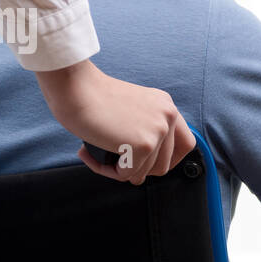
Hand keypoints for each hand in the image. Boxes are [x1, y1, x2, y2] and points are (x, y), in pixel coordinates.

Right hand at [35, 60, 194, 184]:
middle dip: (138, 170)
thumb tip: (145, 162)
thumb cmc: (90, 97)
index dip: (168, 161)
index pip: (186, 144)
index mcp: (166, 106)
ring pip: (144, 173)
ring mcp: (159, 130)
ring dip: (118, 170)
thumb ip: (144, 128)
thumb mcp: (132, 108)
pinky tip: (88, 154)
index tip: (148, 165)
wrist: (74, 87)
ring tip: (95, 153)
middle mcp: (168, 116)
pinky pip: (127, 174)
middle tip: (114, 161)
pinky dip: (106, 170)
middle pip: (164, 165)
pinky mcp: (144, 144)